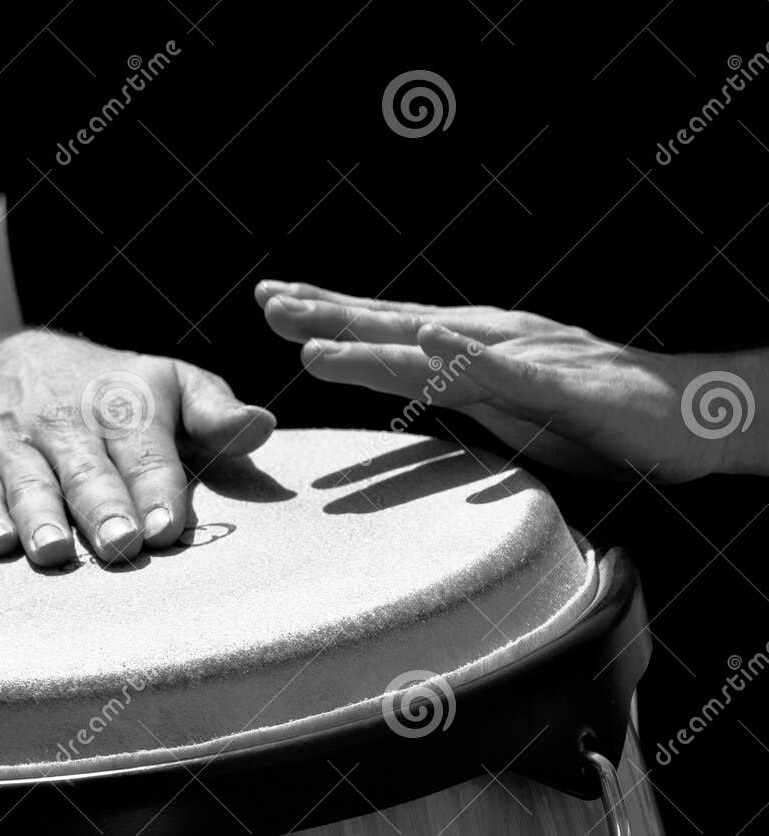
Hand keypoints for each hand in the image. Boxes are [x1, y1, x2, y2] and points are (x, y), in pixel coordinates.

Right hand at [0, 330, 273, 563]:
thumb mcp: (169, 386)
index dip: (155, 486)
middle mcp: (66, 418)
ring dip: (41, 517)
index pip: (143, 448)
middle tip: (121, 544)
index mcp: (124, 400)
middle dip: (102, 508)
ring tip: (55, 553)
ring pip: (29, 482)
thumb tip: (263, 427)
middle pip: (86, 470)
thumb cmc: (112, 395)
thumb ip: (214, 413)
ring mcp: (14, 440)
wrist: (10, 367)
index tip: (166, 526)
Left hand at [254, 280, 743, 482]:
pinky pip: (509, 373)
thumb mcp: (503, 408)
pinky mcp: (565, 388)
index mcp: (471, 349)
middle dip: (330, 315)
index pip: (387, 328)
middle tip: (267, 304)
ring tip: (316, 346)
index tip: (270, 302)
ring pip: (436, 352)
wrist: (687, 414)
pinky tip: (429, 344)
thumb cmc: (591, 413)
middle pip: (396, 327)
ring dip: (375, 347)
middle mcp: (489, 342)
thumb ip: (451, 398)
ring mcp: (525, 360)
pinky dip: (466, 359)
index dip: (330, 314)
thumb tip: (397, 403)